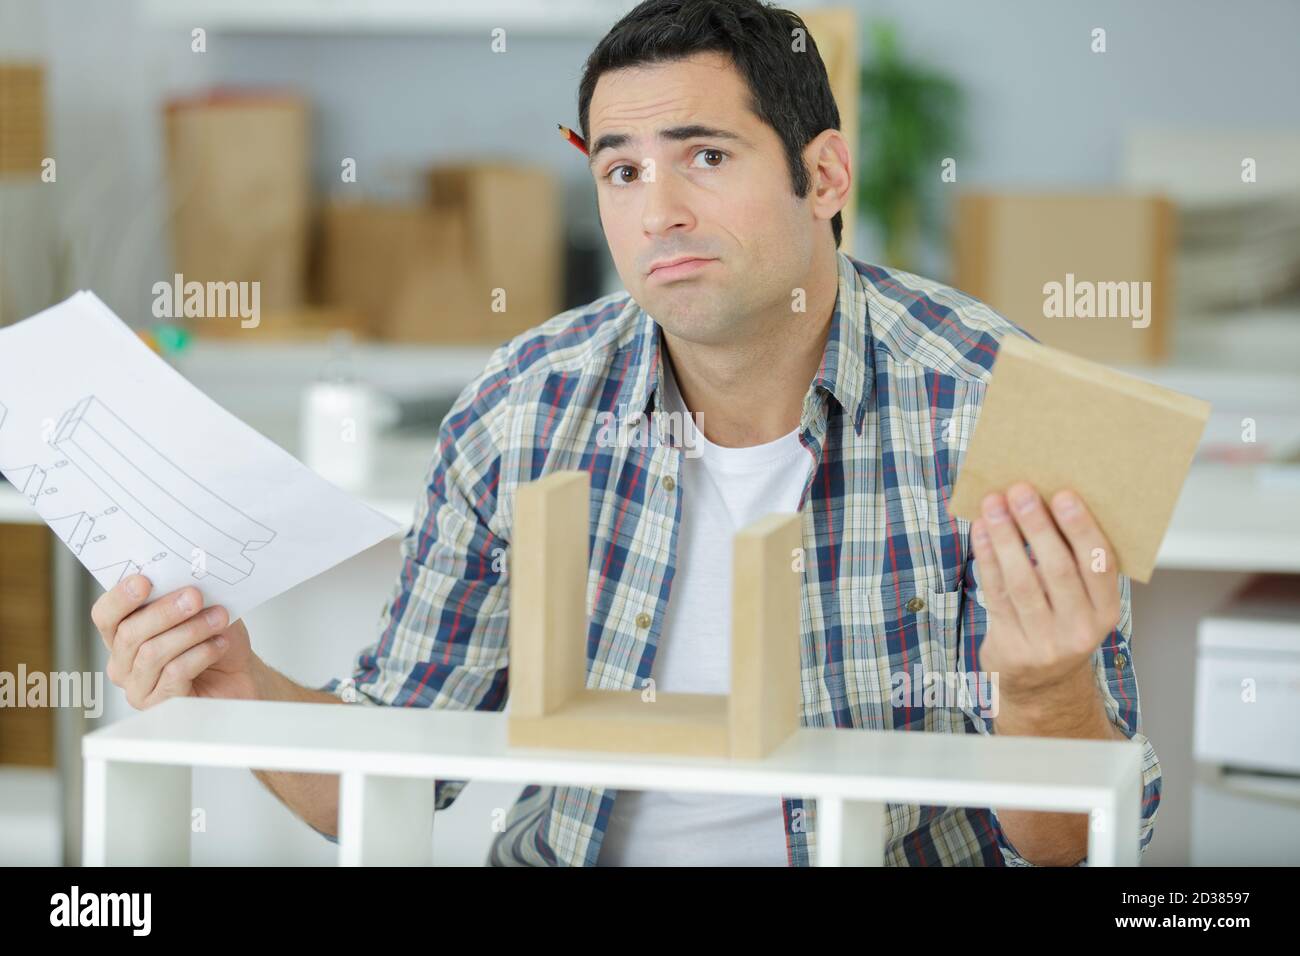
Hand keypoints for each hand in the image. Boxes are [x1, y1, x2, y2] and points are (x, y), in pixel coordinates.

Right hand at [92, 574, 255, 708]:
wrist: (241, 674)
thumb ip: (183, 593)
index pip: (105, 615)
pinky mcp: (159, 704)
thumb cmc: (216, 639)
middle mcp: (123, 661)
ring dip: (190, 631)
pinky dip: (200, 653)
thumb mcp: (202, 608)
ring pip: (152, 653)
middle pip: (129, 633)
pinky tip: (219, 644)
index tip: (144, 580)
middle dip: (164, 611)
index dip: (120, 597)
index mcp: (124, 632)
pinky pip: (174, 673)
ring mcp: (137, 686)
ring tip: (218, 618)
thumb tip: (180, 573)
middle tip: (194, 596)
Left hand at [969, 482, 1119, 706]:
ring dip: (1005, 537)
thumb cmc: (1060, 623)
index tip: (1063, 494)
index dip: (1081, 529)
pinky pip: (995, 595)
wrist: (1041, 685)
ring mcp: (1044, 642)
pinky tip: (980, 531)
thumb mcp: (1080, 602)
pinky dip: (986, 558)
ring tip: (994, 503)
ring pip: (1021, 581)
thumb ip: (1072, 563)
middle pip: (1057, 570)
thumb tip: (1046, 501)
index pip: (1098, 565)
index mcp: (1106, 612)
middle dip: (1037, 526)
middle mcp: (1080, 630)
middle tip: (1021, 490)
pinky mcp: (1011, 647)